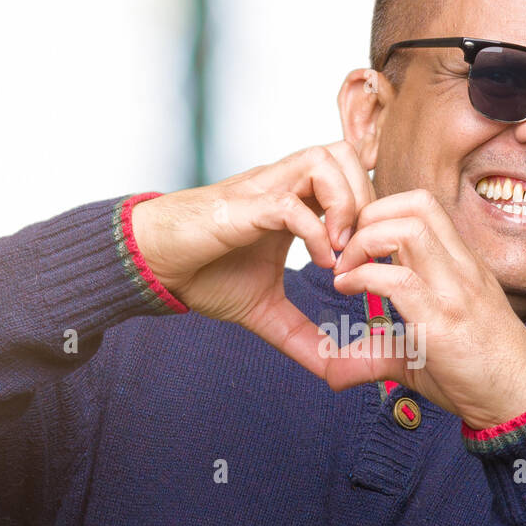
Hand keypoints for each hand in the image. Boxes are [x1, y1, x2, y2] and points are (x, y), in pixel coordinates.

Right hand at [131, 141, 375, 378]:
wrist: (155, 266)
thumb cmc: (203, 274)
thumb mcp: (265, 310)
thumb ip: (302, 336)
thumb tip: (333, 371)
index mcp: (295, 200)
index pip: (351, 173)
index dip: (370, 208)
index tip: (369, 256)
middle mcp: (283, 185)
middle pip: (347, 153)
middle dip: (366, 199)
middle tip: (362, 247)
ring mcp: (263, 191)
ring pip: (324, 158)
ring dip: (345, 204)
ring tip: (342, 249)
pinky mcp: (242, 208)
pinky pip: (289, 203)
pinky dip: (314, 231)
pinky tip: (321, 262)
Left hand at [326, 189, 525, 429]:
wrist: (523, 403)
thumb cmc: (481, 376)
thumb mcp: (423, 353)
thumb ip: (378, 353)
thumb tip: (332, 373)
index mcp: (461, 266)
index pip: (422, 207)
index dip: (380, 212)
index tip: (354, 246)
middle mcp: (461, 269)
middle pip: (416, 203)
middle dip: (368, 216)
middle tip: (343, 251)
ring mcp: (455, 291)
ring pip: (409, 230)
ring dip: (365, 241)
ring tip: (344, 270)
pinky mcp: (443, 322)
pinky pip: (400, 280)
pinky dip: (364, 277)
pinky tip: (347, 290)